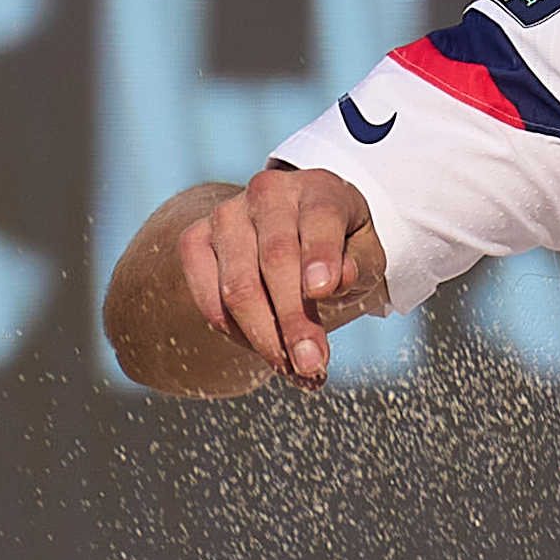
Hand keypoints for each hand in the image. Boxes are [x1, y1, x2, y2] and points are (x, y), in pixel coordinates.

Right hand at [176, 166, 389, 385]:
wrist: (293, 228)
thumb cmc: (339, 247)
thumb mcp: (364, 253)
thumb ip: (358, 264)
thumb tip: (334, 281)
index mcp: (317, 189)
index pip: (319, 219)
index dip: (319, 255)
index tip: (322, 291)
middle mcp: (267, 194)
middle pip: (275, 260)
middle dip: (293, 320)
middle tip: (312, 364)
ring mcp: (226, 216)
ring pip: (237, 288)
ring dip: (265, 339)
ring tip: (294, 370)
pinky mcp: (195, 242)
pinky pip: (210, 301)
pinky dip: (238, 336)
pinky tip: (267, 351)